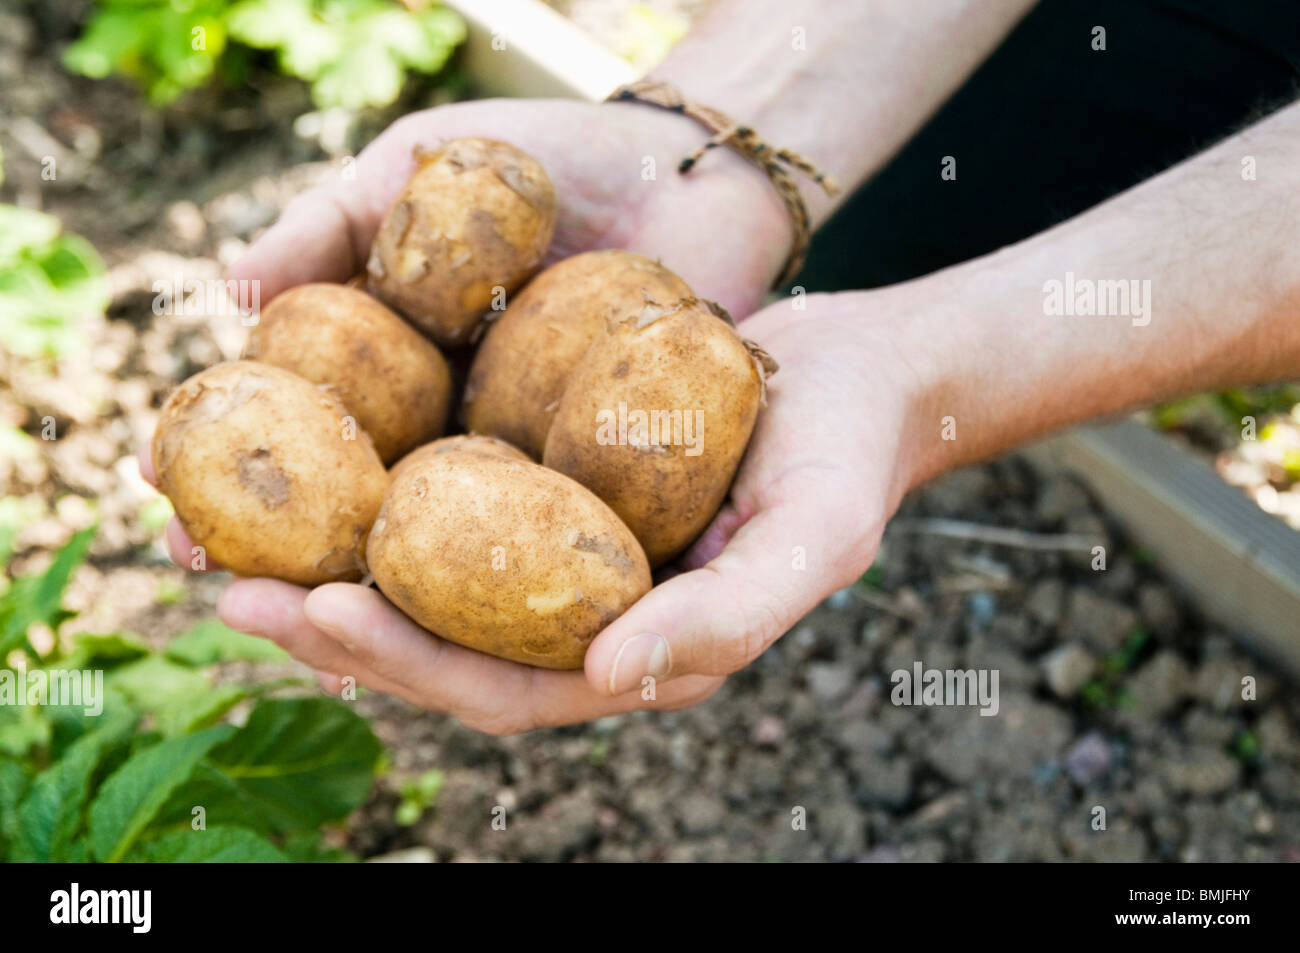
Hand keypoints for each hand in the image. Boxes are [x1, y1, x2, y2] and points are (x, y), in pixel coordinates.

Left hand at [144, 99, 899, 734]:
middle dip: (335, 627)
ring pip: (433, 580)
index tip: (317, 614)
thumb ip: (729, 615)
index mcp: (638, 652)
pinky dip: (383, 491)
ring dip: (335, 566)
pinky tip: (320, 453)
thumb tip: (614, 671)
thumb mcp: (815, 537)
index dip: (408, 663)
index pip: (506, 686)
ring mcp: (567, 555)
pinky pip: (454, 503)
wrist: (862, 373)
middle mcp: (590, 616)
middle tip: (232, 591)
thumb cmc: (848, 457)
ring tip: (237, 542)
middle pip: (444, 643)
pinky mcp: (554, 489)